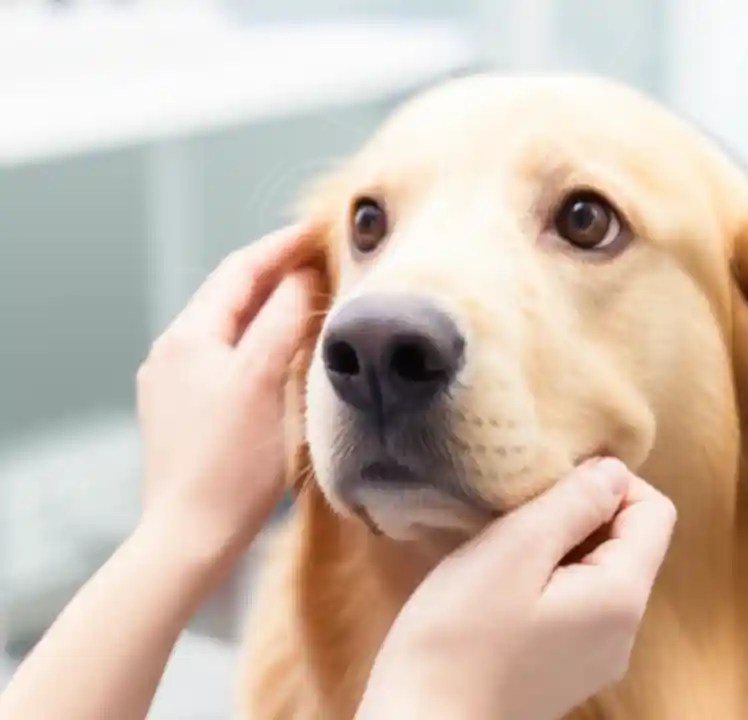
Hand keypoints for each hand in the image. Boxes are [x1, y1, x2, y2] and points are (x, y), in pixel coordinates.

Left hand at [136, 224, 317, 559]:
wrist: (190, 536)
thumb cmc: (231, 464)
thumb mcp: (264, 381)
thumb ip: (283, 321)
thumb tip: (301, 277)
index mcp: (188, 337)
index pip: (239, 270)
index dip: (282, 246)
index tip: (321, 230)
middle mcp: (173, 352)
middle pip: (232, 296)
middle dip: (277, 274)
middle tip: (324, 261)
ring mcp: (174, 384)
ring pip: (230, 328)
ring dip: (269, 310)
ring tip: (312, 303)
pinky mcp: (183, 413)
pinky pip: (226, 360)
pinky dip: (258, 344)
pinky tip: (284, 357)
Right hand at [358, 459, 676, 719]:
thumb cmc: (459, 638)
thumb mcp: (514, 549)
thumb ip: (573, 502)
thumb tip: (614, 469)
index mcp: (623, 596)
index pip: (656, 511)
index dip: (610, 483)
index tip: (550, 485)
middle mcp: (625, 630)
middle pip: (630, 542)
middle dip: (582, 513)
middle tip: (519, 516)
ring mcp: (596, 656)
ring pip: (601, 572)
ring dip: (560, 546)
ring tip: (505, 549)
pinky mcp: (565, 670)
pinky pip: (577, 604)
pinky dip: (549, 580)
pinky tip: (501, 587)